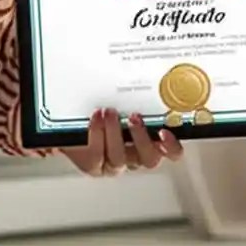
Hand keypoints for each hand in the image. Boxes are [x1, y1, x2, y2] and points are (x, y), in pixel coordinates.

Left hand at [61, 108, 183, 176]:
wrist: (73, 123)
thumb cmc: (105, 109)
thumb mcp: (126, 101)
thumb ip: (141, 98)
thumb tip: (152, 79)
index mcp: (150, 143)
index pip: (171, 152)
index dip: (172, 146)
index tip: (164, 131)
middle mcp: (135, 156)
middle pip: (149, 159)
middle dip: (141, 137)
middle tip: (134, 117)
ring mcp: (115, 163)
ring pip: (120, 158)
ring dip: (114, 132)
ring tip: (109, 112)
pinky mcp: (94, 166)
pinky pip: (97, 156)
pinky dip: (96, 134)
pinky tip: (96, 118)